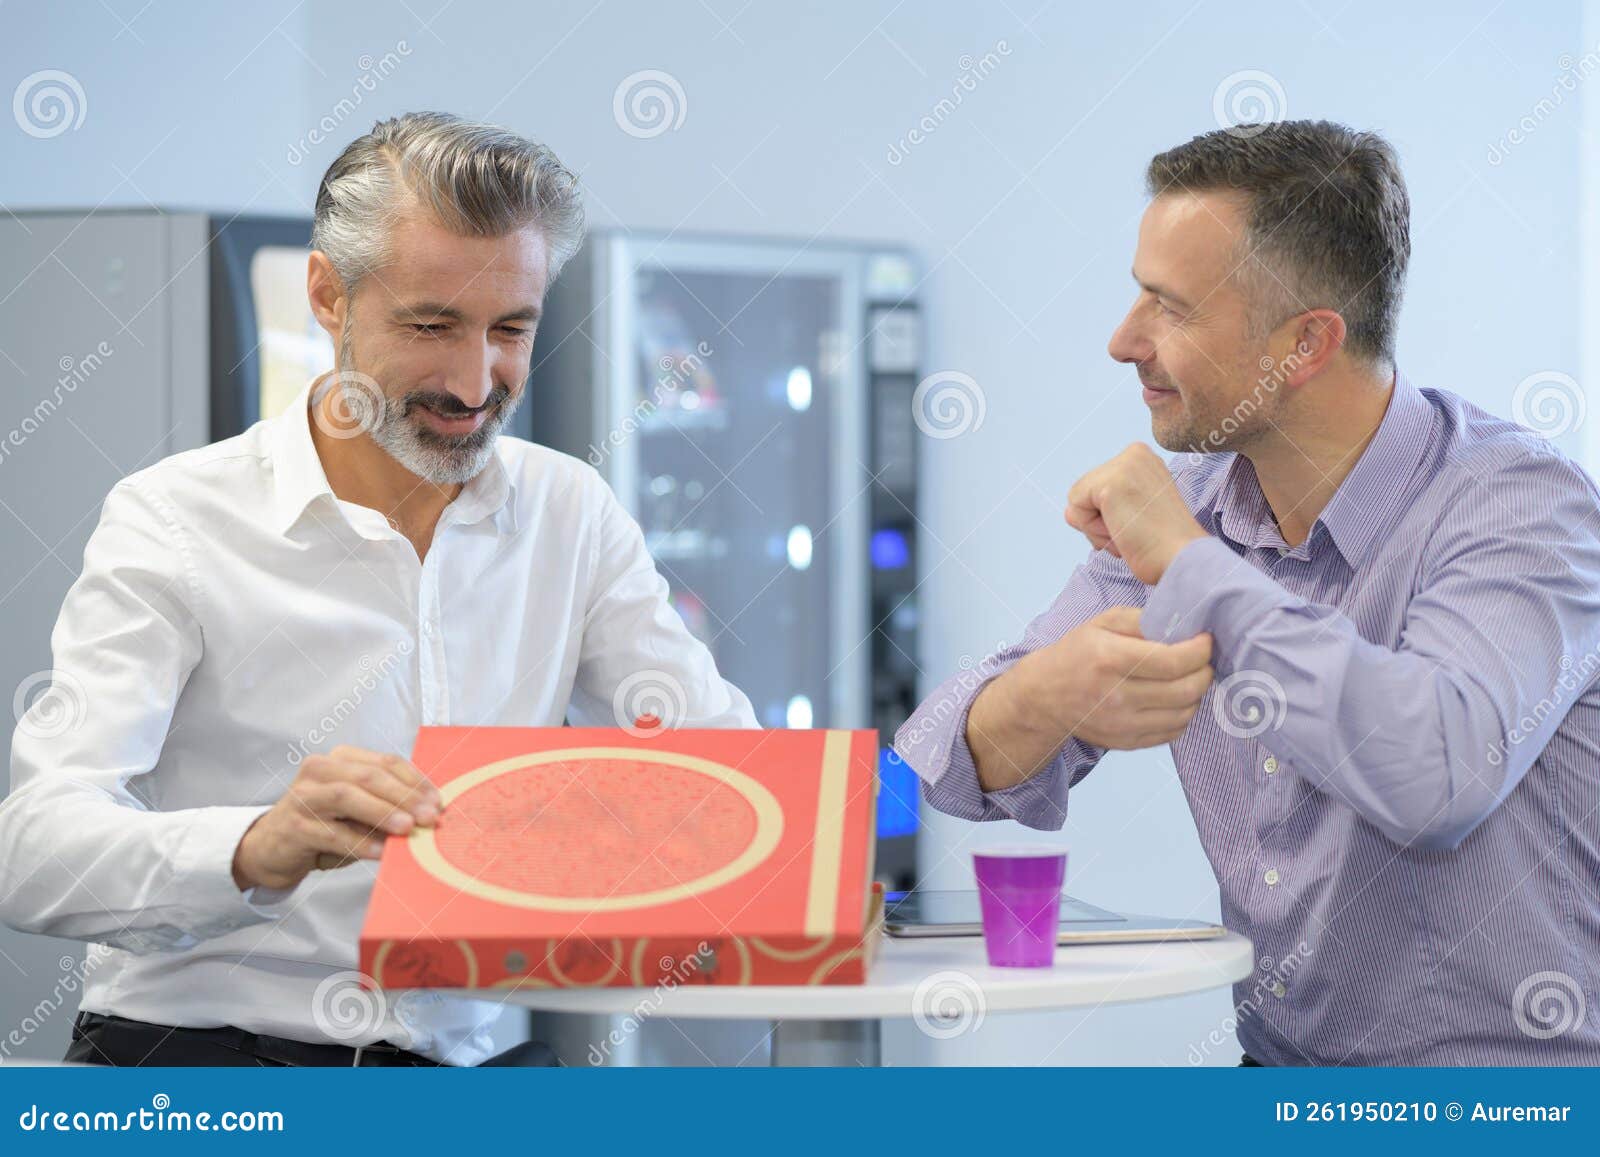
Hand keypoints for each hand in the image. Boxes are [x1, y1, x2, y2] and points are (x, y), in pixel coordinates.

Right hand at [231, 746, 442, 891]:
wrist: (273, 848)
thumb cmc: (325, 826)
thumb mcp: (359, 812)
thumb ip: (387, 807)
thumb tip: (428, 816)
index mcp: (341, 759)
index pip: (385, 762)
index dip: (415, 781)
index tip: (438, 801)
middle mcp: (320, 770)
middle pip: (369, 776)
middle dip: (404, 796)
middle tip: (429, 816)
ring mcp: (303, 795)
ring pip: (348, 796)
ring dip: (382, 812)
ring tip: (408, 828)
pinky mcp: (294, 825)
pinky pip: (332, 832)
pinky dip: (360, 841)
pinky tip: (380, 851)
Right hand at [1012, 606, 1213, 750]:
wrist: (1044, 698)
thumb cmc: (1076, 654)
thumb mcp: (1101, 623)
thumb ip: (1142, 619)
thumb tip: (1182, 627)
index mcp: (1110, 660)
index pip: (1172, 661)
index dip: (1199, 651)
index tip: (1206, 640)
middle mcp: (1117, 696)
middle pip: (1184, 690)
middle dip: (1205, 672)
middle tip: (1203, 660)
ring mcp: (1122, 724)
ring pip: (1184, 713)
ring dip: (1197, 693)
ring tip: (1190, 677)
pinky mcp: (1127, 743)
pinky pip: (1173, 732)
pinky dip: (1183, 714)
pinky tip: (1176, 698)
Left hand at [1066, 443, 1207, 584]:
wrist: (1182, 558)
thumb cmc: (1162, 543)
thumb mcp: (1129, 513)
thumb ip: (1098, 506)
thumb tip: (1068, 510)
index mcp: (1142, 458)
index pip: (1098, 486)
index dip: (1109, 514)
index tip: (1140, 522)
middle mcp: (1134, 454)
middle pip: (1085, 491)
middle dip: (1101, 521)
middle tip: (1135, 529)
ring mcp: (1123, 466)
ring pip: (1077, 502)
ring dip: (1097, 528)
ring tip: (1130, 531)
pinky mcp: (1111, 484)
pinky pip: (1075, 509)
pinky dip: (1093, 530)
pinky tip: (1122, 531)